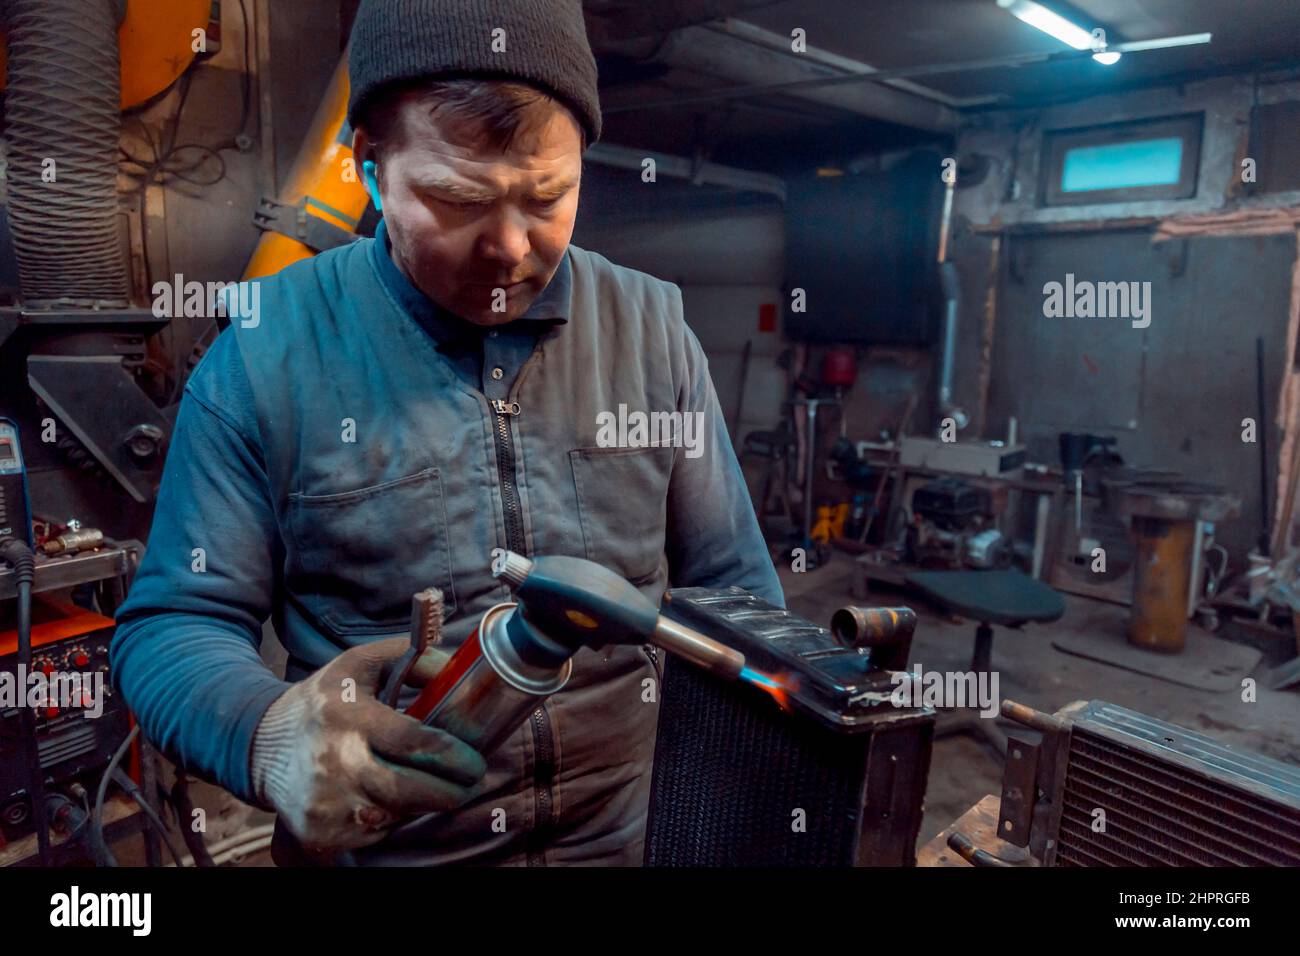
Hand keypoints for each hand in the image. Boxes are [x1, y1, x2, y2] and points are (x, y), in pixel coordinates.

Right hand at [250, 636, 485, 851]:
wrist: (259, 747)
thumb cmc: (321, 703)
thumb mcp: (358, 664)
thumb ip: (410, 658)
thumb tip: (453, 669)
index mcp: (348, 718)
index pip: (414, 743)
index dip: (454, 756)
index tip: (473, 760)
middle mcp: (336, 764)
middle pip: (412, 791)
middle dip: (452, 790)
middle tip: (469, 780)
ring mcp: (327, 803)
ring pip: (399, 814)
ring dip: (423, 802)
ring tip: (427, 782)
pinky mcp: (321, 832)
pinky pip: (378, 830)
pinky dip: (393, 816)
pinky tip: (387, 795)